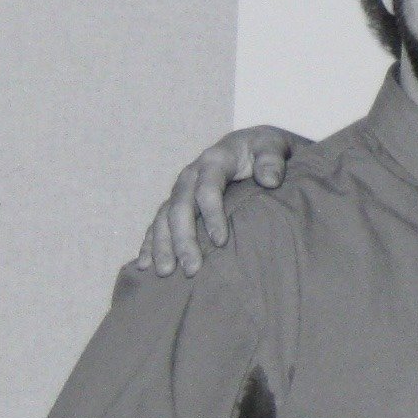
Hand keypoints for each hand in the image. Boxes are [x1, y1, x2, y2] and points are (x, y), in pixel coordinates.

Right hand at [135, 126, 303, 275]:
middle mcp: (191, 175)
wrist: (248, 145)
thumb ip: (273, 160)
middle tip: (191, 269)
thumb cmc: (262, 149)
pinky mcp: (176, 202)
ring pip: (164, 217)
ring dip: (162, 245)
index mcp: (214, 160)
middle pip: (181, 207)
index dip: (213, 215)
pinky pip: (157, 223)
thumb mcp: (272, 146)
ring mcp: (181, 189)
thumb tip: (271, 180)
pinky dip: (150, 242)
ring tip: (166, 272)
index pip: (208, 188)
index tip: (221, 242)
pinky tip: (144, 264)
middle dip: (183, 239)